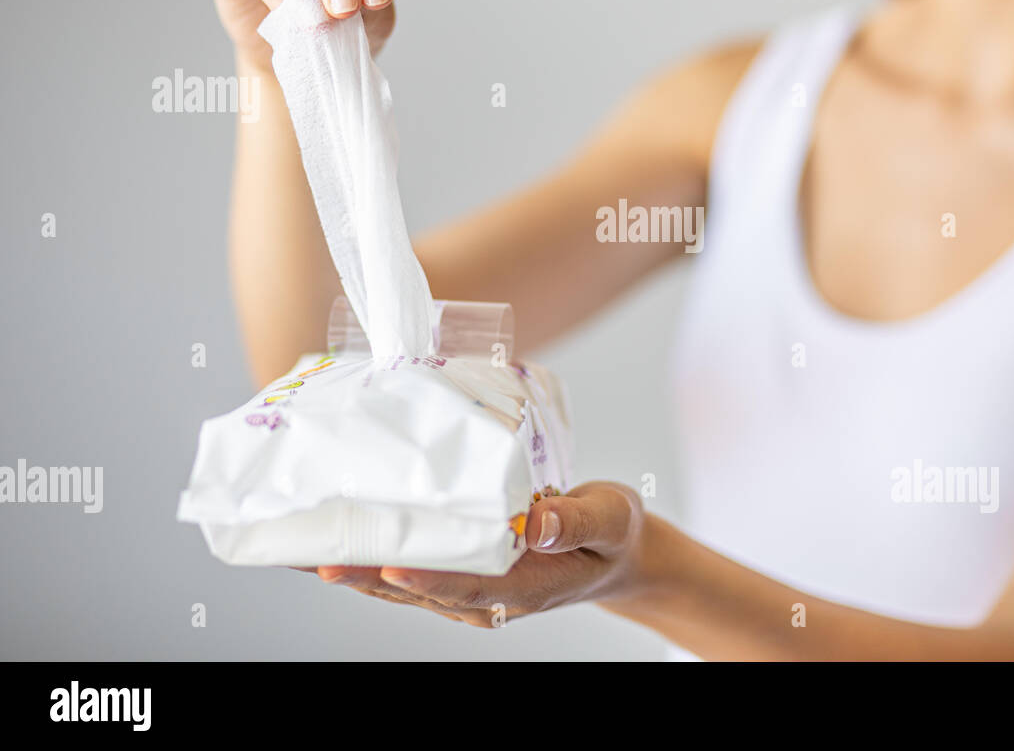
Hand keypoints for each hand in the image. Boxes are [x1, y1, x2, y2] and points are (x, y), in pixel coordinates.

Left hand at [312, 482, 649, 627]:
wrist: (616, 553)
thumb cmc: (613, 534)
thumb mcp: (611, 518)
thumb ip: (575, 520)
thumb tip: (534, 521)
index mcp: (524, 585)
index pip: (466, 586)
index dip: (424, 579)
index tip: (385, 568)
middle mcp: (488, 595)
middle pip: (416, 588)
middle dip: (361, 573)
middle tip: (308, 552)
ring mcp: (470, 588)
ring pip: (401, 582)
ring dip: (353, 565)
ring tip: (298, 543)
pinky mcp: (460, 573)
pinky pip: (408, 567)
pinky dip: (371, 554)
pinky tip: (338, 535)